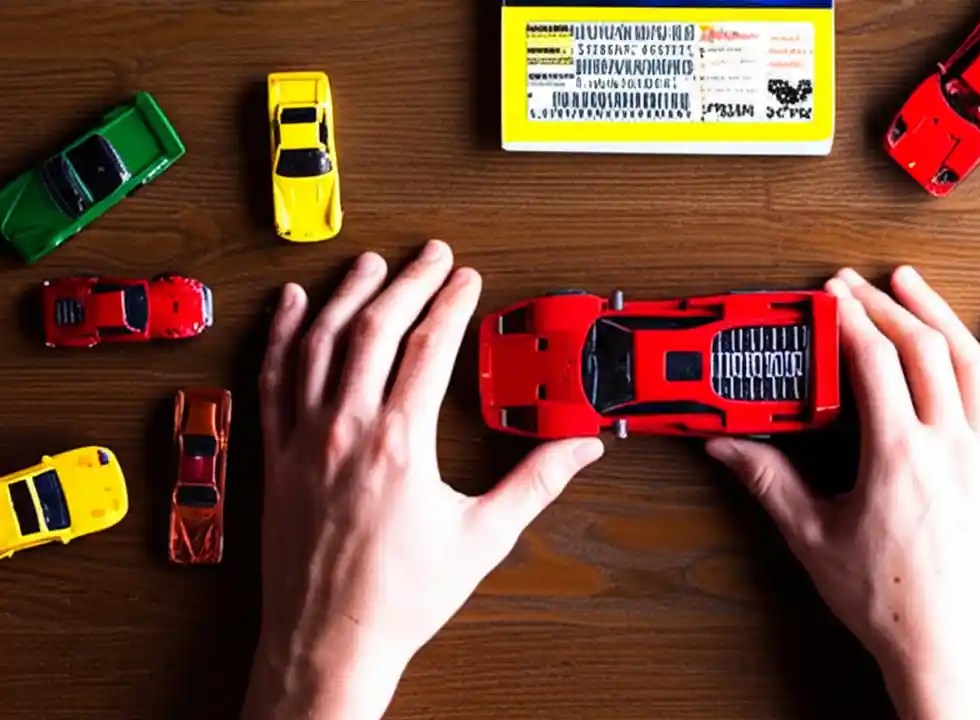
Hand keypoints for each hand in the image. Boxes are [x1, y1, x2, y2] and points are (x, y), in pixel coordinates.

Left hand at [242, 241, 603, 719]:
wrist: (329, 642)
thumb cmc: (399, 597)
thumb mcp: (483, 539)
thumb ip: (535, 483)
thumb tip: (580, 448)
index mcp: (400, 444)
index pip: (429, 348)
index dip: (451, 304)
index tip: (467, 279)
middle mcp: (345, 430)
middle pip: (374, 329)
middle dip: (407, 282)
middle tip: (430, 253)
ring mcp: (303, 440)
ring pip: (319, 343)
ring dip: (345, 295)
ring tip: (370, 264)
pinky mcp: (276, 457)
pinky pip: (272, 379)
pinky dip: (281, 336)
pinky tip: (292, 307)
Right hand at [708, 267, 979, 719]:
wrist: (950, 651)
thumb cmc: (890, 605)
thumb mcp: (815, 539)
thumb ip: (770, 483)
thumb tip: (729, 447)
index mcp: (899, 456)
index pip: (873, 362)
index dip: (848, 319)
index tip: (829, 297)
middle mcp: (950, 447)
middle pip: (921, 350)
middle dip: (885, 306)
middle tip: (856, 284)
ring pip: (971, 364)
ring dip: (940, 315)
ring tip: (912, 285)